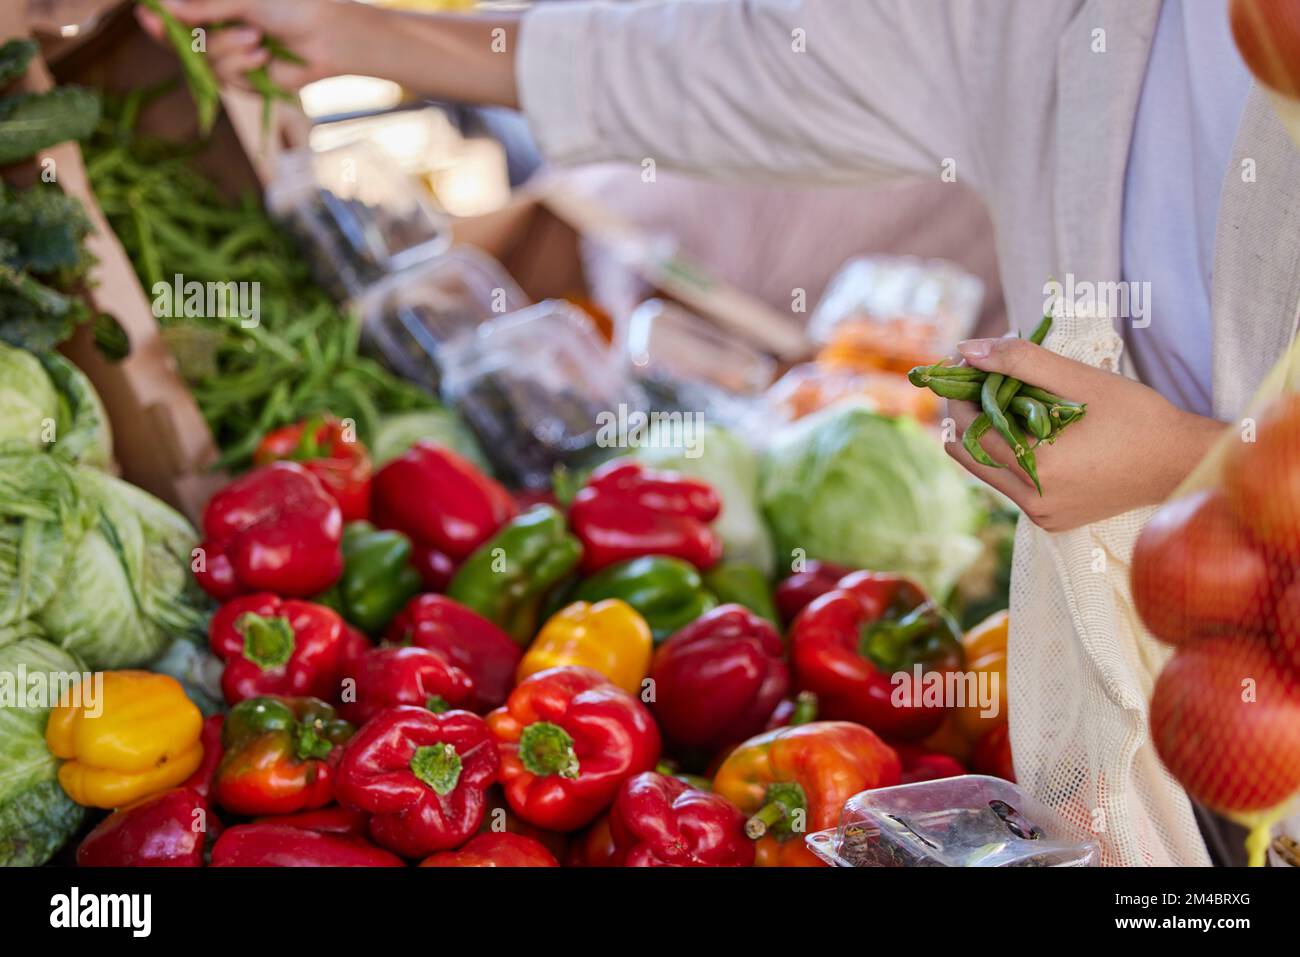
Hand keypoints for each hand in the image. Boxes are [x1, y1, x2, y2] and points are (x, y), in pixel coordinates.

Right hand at [136, 0, 343, 91]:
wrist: (323, 37)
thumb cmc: (288, 7)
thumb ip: (207, 6)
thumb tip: (169, 8)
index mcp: (216, 10)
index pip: (177, 17)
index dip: (159, 18)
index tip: (146, 12)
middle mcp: (218, 34)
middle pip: (181, 41)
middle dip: (180, 33)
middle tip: (161, 22)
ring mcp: (229, 59)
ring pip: (203, 59)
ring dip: (226, 47)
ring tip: (255, 36)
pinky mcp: (242, 82)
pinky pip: (225, 75)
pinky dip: (242, 63)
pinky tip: (263, 54)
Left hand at [945, 337, 1225, 531]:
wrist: (1182, 462)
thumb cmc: (1138, 417)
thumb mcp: (1081, 380)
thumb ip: (1021, 361)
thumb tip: (966, 349)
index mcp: (1038, 470)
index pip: (968, 430)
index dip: (959, 394)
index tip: (967, 366)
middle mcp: (1034, 501)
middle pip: (970, 454)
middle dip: (967, 415)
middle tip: (979, 381)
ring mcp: (1042, 515)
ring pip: (988, 472)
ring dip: (988, 435)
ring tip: (1005, 400)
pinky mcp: (1052, 520)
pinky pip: (1013, 485)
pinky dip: (1011, 456)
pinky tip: (1029, 429)